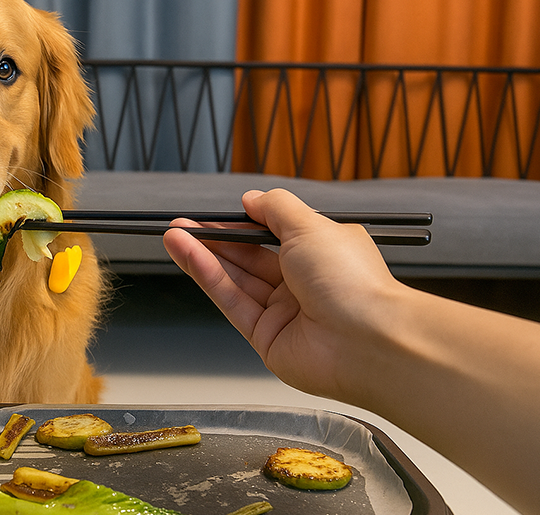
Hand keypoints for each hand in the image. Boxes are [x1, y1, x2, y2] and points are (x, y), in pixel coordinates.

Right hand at [163, 189, 402, 399]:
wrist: (366, 341)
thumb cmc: (351, 281)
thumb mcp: (310, 226)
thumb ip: (276, 208)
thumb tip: (253, 198)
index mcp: (322, 253)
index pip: (274, 234)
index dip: (242, 224)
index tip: (215, 214)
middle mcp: (304, 283)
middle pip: (249, 257)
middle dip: (214, 239)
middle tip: (182, 225)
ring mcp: (285, 312)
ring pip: (236, 279)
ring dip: (203, 256)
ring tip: (173, 235)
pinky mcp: (266, 338)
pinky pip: (232, 301)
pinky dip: (208, 277)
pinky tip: (188, 255)